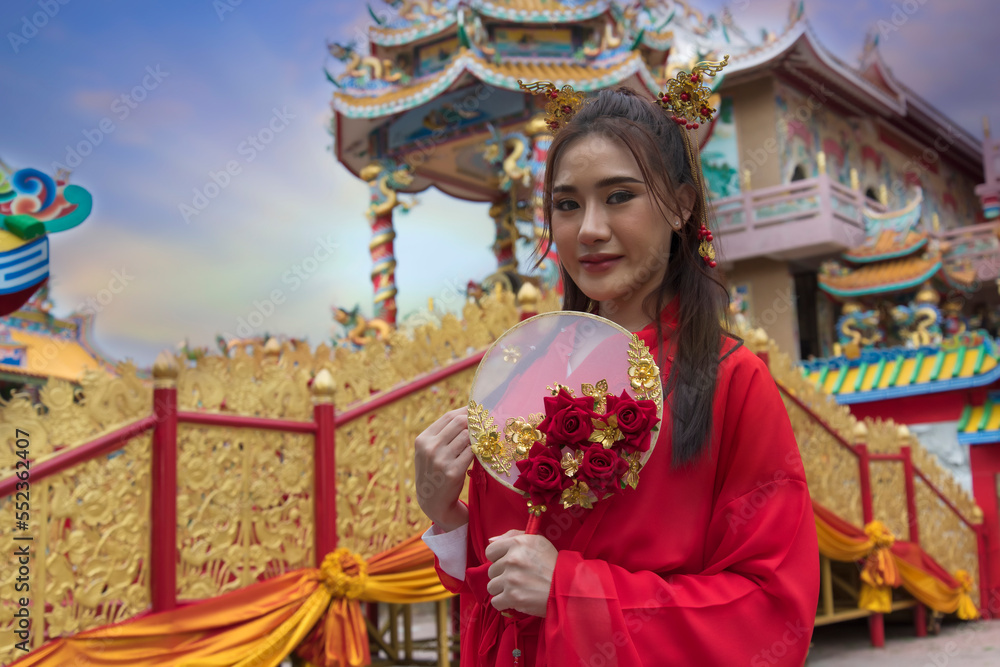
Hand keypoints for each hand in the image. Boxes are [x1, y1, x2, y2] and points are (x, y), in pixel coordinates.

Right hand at [414, 406, 472, 531]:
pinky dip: (478, 450)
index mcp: (422, 440)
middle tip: (484, 426)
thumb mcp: (429, 451)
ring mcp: (441, 460)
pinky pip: (472, 452)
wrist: (433, 502)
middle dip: (474, 423)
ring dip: (476, 438)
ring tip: (481, 442)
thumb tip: (467, 412)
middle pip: (459, 422)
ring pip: (467, 436)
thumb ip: (443, 433)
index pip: (448, 417)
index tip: (477, 411)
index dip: (466, 412)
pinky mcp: (453, 472)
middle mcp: (430, 448)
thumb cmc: (435, 472)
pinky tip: (480, 453)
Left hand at [485, 529, 557, 616]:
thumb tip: (490, 540)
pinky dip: (504, 603)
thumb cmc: (553, 564)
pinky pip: (495, 601)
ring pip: (492, 586)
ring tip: (518, 589)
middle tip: (519, 578)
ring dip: (503, 590)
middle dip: (502, 575)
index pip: (490, 551)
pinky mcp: (512, 597)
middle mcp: (513, 559)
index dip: (498, 558)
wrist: (567, 588)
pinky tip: (516, 600)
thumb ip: (513, 536)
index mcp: (518, 542)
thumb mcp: (538, 541)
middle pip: (491, 570)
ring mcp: (511, 578)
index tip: (508, 564)